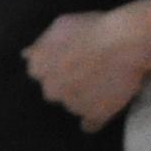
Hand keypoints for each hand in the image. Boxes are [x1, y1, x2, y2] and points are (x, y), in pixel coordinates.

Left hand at [23, 8, 150, 131]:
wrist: (124, 43)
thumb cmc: (92, 28)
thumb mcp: (60, 26)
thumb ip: (42, 44)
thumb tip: (25, 55)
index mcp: (38, 67)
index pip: (39, 73)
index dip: (55, 67)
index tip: (69, 63)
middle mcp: (50, 89)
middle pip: (54, 91)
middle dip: (66, 85)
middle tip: (87, 73)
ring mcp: (71, 104)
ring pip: (73, 105)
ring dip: (82, 99)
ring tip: (102, 86)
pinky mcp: (94, 114)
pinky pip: (90, 124)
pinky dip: (93, 120)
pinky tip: (99, 114)